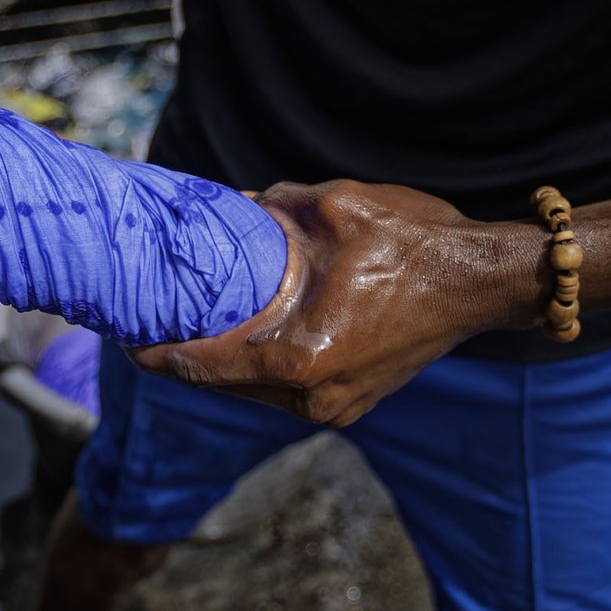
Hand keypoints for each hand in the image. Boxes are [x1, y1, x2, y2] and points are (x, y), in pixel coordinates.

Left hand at [128, 180, 545, 426]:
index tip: (127, 340)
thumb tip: (231, 203)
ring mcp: (335, 407)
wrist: (484, 281)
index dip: (159, 356)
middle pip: (222, 386)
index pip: (205, 367)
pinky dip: (253, 370)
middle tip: (143, 330)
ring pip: (252, 394)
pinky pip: (283, 393)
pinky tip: (234, 342)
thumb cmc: (416, 242)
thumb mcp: (333, 208)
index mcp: (299, 359)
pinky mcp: (350, 404)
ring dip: (218, 368)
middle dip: (181, 361)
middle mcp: (312, 398)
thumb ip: (272, 208)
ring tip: (181, 336)